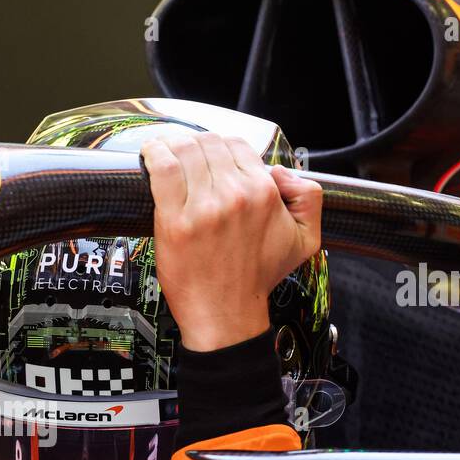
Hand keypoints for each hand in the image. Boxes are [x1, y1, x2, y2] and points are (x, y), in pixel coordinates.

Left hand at [141, 132, 321, 351]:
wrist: (227, 315)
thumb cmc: (258, 277)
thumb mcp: (306, 239)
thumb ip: (309, 197)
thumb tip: (279, 172)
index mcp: (264, 193)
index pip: (236, 146)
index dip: (219, 147)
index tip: (206, 156)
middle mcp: (236, 196)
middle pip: (208, 144)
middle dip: (195, 145)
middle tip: (183, 156)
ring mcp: (204, 208)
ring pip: (185, 151)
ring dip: (171, 146)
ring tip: (162, 152)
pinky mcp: (175, 222)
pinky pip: (163, 170)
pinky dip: (154, 155)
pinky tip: (150, 155)